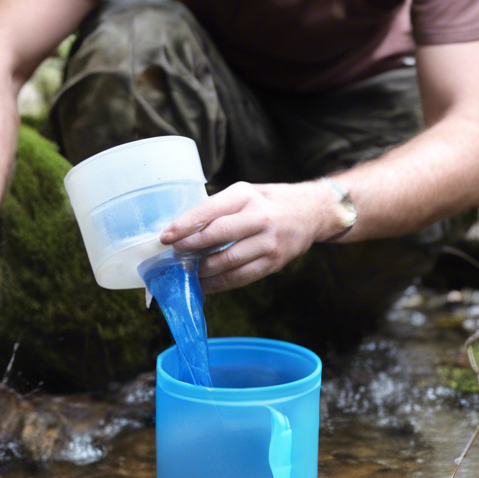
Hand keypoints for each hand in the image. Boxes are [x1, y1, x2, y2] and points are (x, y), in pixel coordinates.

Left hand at [159, 181, 327, 292]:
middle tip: (173, 256)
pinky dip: (220, 283)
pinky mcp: (275, 263)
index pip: (210, 210)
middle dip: (191, 247)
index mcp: (246, 195)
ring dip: (203, 270)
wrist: (312, 212)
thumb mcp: (245, 192)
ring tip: (185, 272)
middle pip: (218, 235)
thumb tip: (183, 228)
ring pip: (229, 261)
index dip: (185, 225)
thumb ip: (219, 208)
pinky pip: (242, 277)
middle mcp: (260, 217)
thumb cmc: (269, 201)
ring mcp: (269, 243)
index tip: (166, 237)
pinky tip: (205, 285)